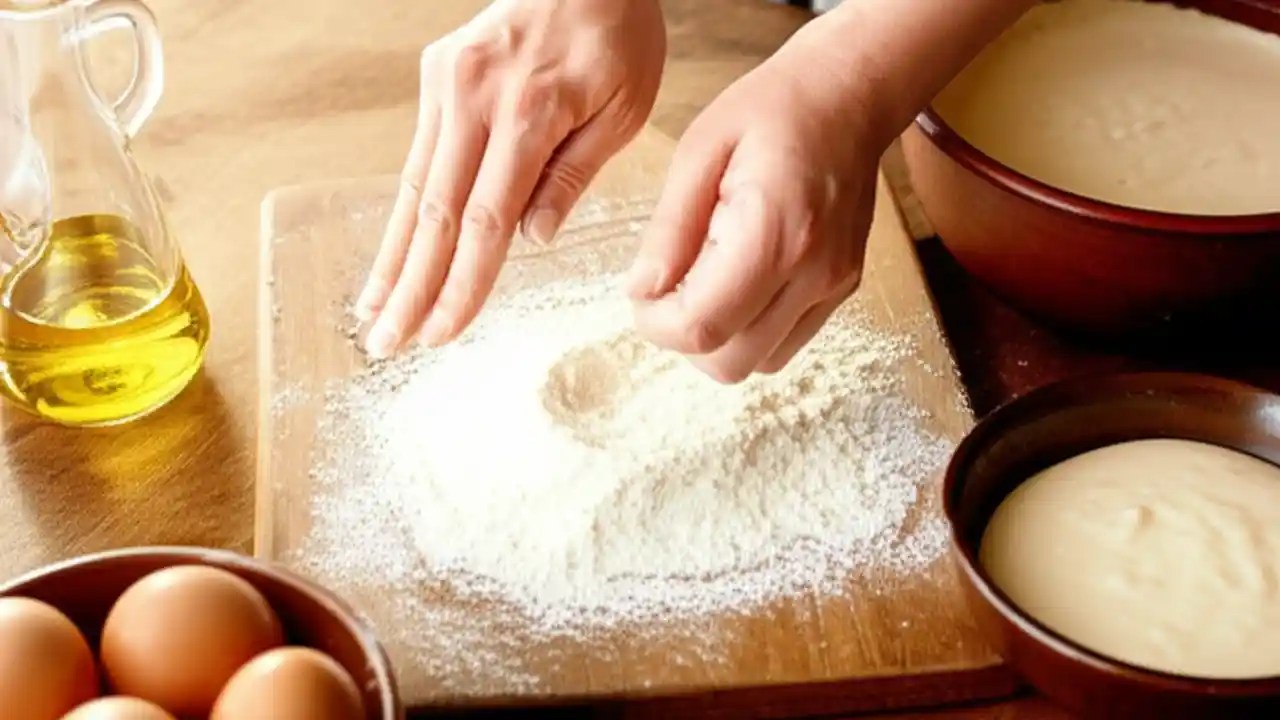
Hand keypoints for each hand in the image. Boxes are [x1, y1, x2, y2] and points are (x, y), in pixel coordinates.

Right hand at [358, 0, 665, 357]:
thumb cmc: (617, 33)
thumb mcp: (623, 106)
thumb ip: (574, 174)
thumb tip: (532, 237)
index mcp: (531, 111)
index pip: (487, 219)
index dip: (461, 283)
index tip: (440, 332)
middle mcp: (476, 97)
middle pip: (436, 212)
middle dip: (409, 287)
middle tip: (384, 343)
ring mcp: (448, 83)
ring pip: (414, 187)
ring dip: (393, 256)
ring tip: (371, 313)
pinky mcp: (438, 74)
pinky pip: (418, 156)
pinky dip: (405, 211)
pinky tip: (393, 252)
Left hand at [628, 42, 884, 383]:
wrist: (848, 96)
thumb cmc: (771, 110)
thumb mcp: (699, 152)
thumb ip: (669, 229)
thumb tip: (642, 291)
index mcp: (774, 231)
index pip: (702, 327)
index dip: (656, 324)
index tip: (642, 291)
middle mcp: (813, 271)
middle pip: (729, 363)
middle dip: (683, 338)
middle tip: (667, 290)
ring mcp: (833, 286)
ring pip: (757, 364)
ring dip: (717, 339)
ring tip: (704, 281)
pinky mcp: (841, 290)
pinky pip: (784, 345)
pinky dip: (749, 330)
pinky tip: (737, 281)